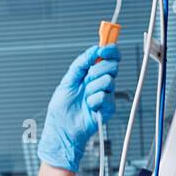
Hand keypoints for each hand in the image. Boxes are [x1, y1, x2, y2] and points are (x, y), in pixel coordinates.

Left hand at [37, 44, 119, 171]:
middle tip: (87, 78)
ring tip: (84, 97)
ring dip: (92, 87)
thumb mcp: (68, 80)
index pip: (109, 57)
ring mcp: (106, 95)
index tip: (105, 48)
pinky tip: (88, 107)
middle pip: (113, 66)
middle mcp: (101, 83)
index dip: (110, 50)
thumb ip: (81, 63)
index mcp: (92, 74)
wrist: (62, 127)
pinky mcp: (109, 108)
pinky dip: (94, 101)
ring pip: (109, 80)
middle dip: (98, 69)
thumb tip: (94, 50)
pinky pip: (105, 96)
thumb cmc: (62, 107)